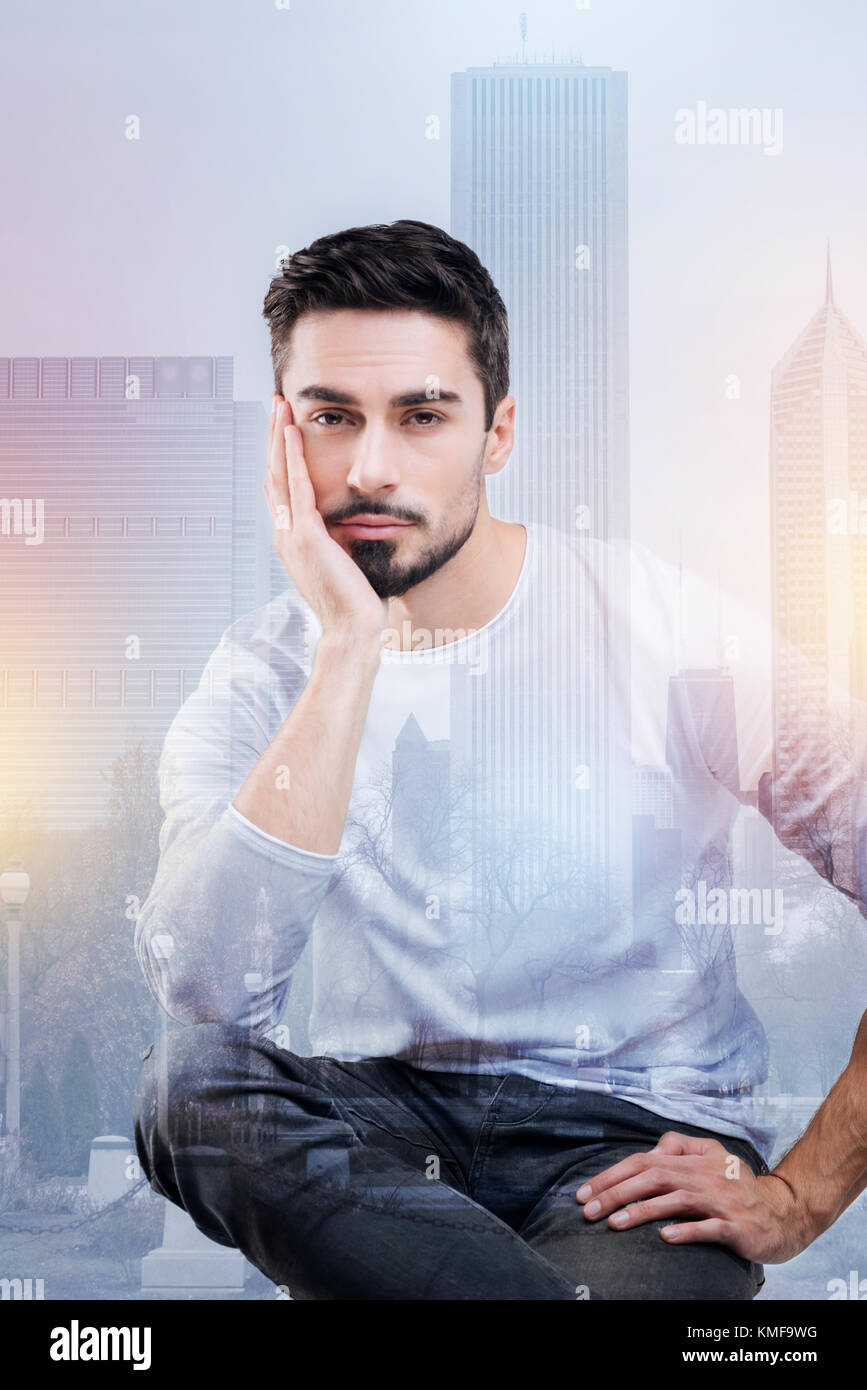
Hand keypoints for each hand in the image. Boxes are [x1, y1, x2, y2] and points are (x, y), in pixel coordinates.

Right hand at [264, 395, 387, 640]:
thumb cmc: (356, 604)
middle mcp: (285, 534)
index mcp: (292, 540)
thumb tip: (357, 523)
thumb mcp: (345, 563)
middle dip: (273, 437)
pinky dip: (292, 458)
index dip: (279, 456)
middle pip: (272, 474)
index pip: (281, 488)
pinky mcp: (306, 537)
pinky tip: (292, 432)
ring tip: (279, 405)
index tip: (284, 426)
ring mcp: (291, 535)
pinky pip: (297, 488)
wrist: (353, 631)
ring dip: (277, 437)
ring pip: (278, 475)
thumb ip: (342, 541)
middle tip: (275, 403)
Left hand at [575, 1131, 813, 1263]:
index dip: (612, 1174)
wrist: (784, 1212)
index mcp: (693, 1160)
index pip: (643, 1160)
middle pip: (652, 1177)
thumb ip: (681, 1146)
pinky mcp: (735, 1226)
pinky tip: (665, 1238)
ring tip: (613, 1223)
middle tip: (587, 1209)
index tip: (585, 1192)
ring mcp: (720, 1201)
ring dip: (641, 1211)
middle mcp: (703, 1176)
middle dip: (615, 1192)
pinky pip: (708, 1228)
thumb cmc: (739, 1185)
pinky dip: (686, 1231)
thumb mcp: (712, 1154)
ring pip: (675, 1201)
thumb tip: (652, 1148)